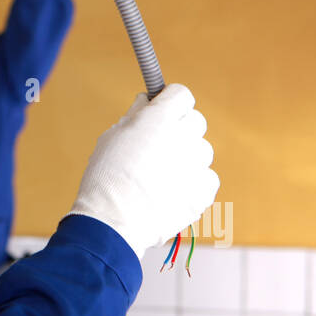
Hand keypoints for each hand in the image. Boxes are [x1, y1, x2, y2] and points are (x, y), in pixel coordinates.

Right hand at [68, 84, 218, 259]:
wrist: (114, 222)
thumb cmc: (106, 178)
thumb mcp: (112, 137)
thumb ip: (134, 116)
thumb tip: (146, 102)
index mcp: (160, 118)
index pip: (181, 94)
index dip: (170, 100)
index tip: (161, 108)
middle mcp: (183, 137)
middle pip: (196, 120)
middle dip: (181, 127)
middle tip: (160, 143)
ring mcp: (197, 165)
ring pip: (203, 150)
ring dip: (188, 156)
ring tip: (162, 173)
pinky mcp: (204, 191)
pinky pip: (208, 178)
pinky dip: (195, 182)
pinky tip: (173, 189)